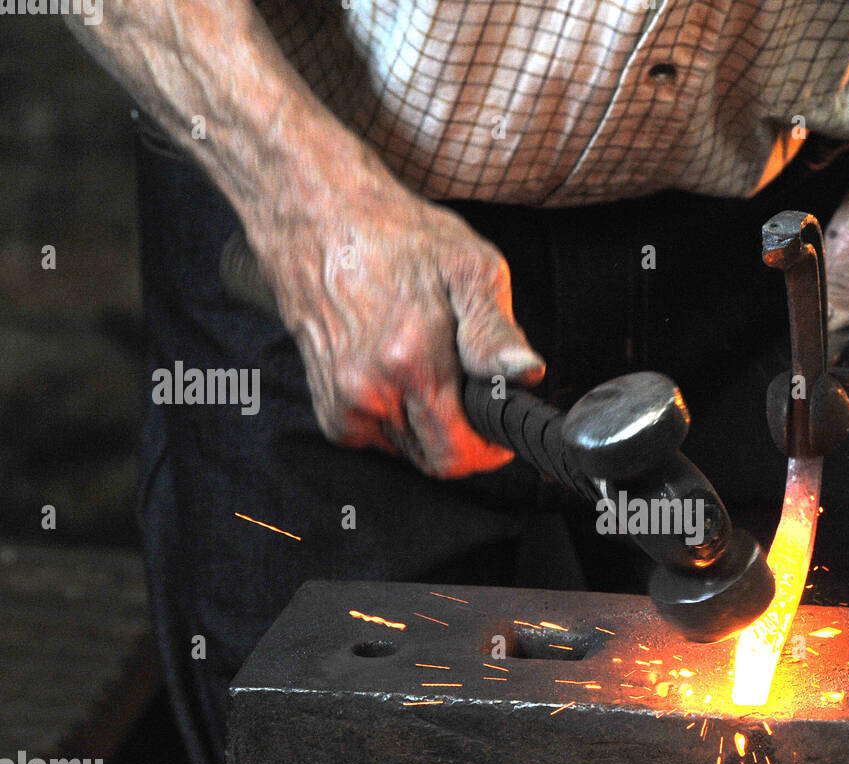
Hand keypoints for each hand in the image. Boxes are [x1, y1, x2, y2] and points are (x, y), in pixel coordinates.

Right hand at [249, 165, 543, 477]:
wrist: (319, 216)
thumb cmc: (400, 238)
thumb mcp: (471, 269)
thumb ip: (497, 333)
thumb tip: (526, 375)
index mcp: (411, 363)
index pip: (458, 454)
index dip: (489, 450)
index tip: (500, 428)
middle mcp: (370, 391)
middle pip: (434, 460)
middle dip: (462, 436)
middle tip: (470, 390)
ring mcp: (343, 403)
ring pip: (408, 450)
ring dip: (429, 425)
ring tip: (428, 366)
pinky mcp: (328, 408)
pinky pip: (378, 438)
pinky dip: (397, 419)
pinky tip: (397, 373)